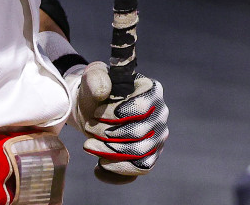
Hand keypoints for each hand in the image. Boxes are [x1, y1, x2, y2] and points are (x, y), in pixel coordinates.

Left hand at [66, 61, 168, 175]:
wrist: (94, 111)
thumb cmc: (96, 91)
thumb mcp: (92, 77)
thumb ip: (95, 78)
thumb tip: (103, 92)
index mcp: (152, 90)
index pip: (141, 107)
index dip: (115, 114)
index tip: (95, 113)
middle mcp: (161, 113)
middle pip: (139, 133)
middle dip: (107, 134)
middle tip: (88, 129)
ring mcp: (158, 136)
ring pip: (139, 153)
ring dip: (109, 153)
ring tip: (89, 146)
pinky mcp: (151, 156)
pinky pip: (138, 170)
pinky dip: (116, 172)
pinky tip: (98, 166)